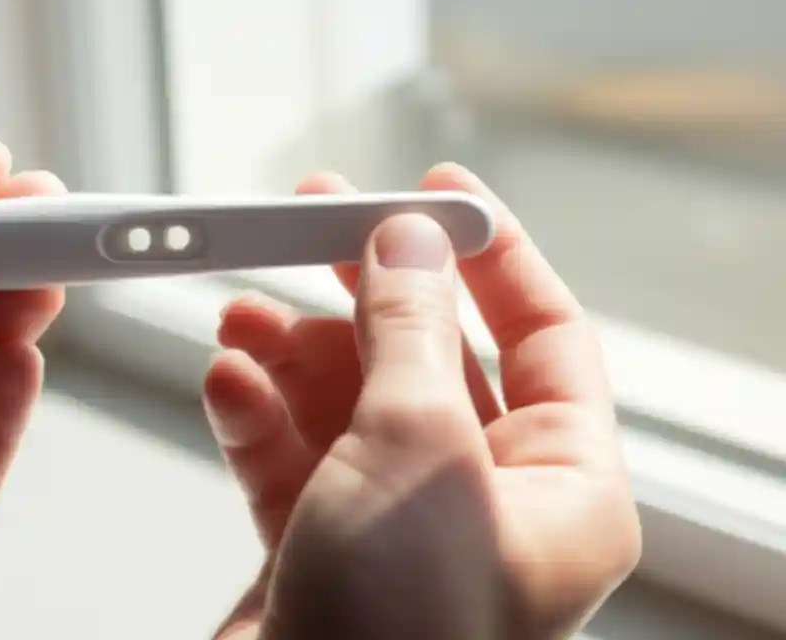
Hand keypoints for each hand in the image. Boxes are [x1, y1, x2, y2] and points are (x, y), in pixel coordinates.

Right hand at [203, 164, 640, 639]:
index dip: (491, 255)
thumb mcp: (416, 446)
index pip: (545, 337)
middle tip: (309, 221)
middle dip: (365, 291)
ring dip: (291, 350)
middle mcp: (484, 505)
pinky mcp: (319, 547)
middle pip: (429, 358)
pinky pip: (293, 454)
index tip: (433, 191)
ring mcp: (395, 526)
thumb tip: (405, 239)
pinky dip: (257, 414)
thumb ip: (411, 330)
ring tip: (240, 313)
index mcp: (560, 489)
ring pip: (348, 400)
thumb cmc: (392, 635)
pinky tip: (226, 384)